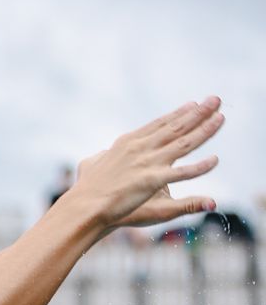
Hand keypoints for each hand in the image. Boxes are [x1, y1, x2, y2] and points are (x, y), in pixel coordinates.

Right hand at [73, 97, 221, 229]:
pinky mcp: (152, 180)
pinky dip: (199, 167)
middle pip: (176, 127)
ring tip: (220, 117)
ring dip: (204, 129)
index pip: (158, 124)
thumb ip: (98, 158)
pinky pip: (182, 172)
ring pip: (183, 143)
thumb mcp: (90, 165)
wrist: (84, 203)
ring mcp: (148, 162)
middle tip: (215, 100)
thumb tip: (98, 156)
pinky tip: (214, 160)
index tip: (193, 105)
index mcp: (127, 143)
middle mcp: (141, 147)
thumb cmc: (85, 188)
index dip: (178, 114)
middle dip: (198, 113)